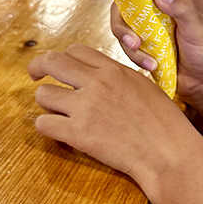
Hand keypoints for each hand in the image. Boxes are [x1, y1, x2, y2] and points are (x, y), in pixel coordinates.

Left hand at [28, 43, 197, 186]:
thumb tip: (101, 76)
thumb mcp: (144, 86)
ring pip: (43, 94)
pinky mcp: (77, 134)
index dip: (64, 58)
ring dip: (47, 104)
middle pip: (52, 62)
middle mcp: (96, 83)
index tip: (59, 67)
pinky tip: (59, 132)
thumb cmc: (164, 123)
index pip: (75, 51)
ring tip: (58, 113)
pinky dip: (48, 128)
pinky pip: (43, 124)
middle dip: (38, 67)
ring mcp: (85, 107)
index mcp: (113, 70)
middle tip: (35, 76)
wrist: (167, 153)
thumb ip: (119, 78)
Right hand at [111, 0, 202, 117]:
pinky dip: (134, 52)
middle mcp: (163, 0)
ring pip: (123, 17)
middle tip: (128, 22)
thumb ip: (181, 9)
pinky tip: (150, 64)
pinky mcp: (143, 39)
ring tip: (139, 49)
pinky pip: (126, 40)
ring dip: (126, 35)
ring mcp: (151, 20)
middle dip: (123, 4)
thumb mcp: (197, 27)